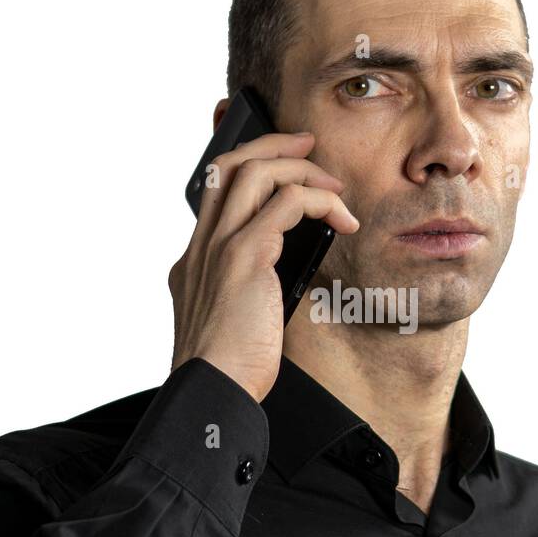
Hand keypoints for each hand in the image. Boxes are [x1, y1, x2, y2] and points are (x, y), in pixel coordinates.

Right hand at [168, 130, 357, 403]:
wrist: (210, 391)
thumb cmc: (228, 368)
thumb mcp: (233, 319)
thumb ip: (247, 289)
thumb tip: (279, 276)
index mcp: (194, 259)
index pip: (215, 189)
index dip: (249, 165)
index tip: (285, 162)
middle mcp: (201, 245)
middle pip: (230, 165)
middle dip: (274, 145)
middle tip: (310, 146)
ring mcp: (220, 247)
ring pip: (256, 171)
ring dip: (302, 169)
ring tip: (335, 187)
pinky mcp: (246, 256)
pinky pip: (288, 203)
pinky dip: (320, 200)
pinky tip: (343, 220)